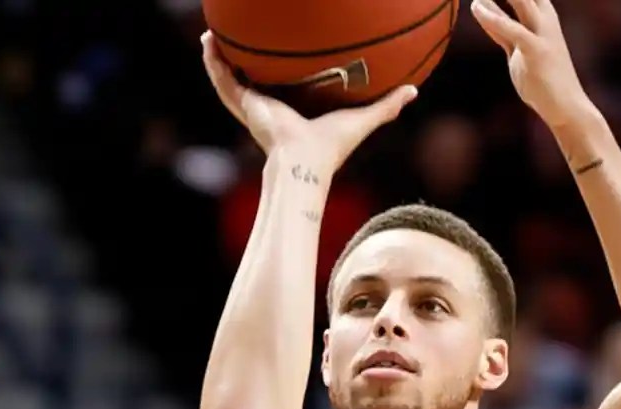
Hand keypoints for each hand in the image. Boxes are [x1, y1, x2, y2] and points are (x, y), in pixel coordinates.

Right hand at [201, 32, 417, 174]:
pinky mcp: (244, 104)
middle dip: (241, 63)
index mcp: (289, 113)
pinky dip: (213, 62)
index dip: (274, 74)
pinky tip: (208, 41)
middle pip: (249, 81)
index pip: (279, 89)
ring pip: (229, 79)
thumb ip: (386, 105)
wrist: (305, 161)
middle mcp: (267, 109)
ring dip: (219, 58)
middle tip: (236, 41)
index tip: (274, 57)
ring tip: (211, 35)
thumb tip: (413, 90)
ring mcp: (252, 107)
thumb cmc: (332, 147)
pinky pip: (223, 79)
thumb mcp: (362, 118)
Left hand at [470, 0, 592, 131]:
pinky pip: (512, 29)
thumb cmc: (542, 80)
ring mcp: (543, 33)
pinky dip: (493, 17)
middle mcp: (545, 19)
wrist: (566, 107)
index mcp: (543, 15)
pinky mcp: (536, 51)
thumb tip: (481, 8)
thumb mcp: (516, 50)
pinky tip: (477, 8)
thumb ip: (500, 29)